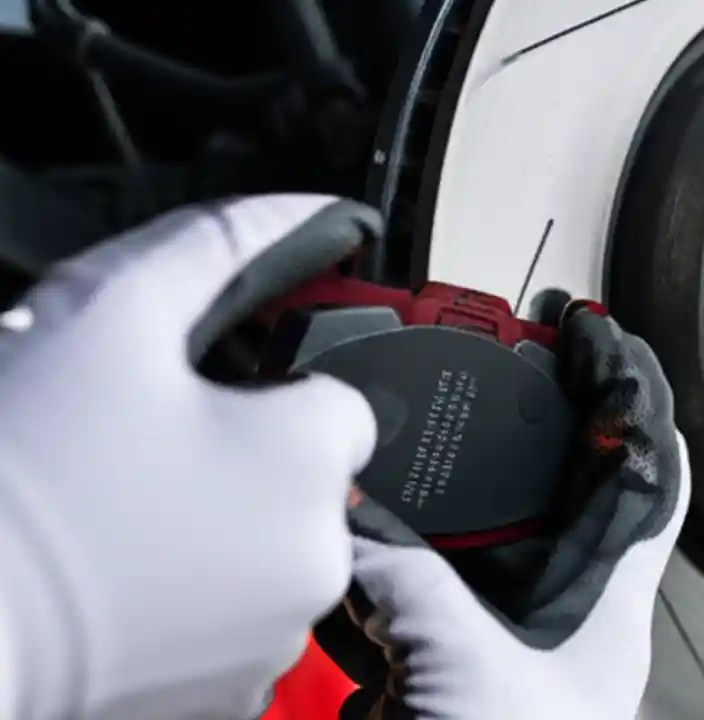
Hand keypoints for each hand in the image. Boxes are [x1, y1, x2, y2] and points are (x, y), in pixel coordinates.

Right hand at [0, 196, 380, 718]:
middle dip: (242, 461)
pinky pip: (236, 623)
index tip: (201, 401)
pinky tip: (123, 584)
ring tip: (121, 522)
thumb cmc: (18, 471)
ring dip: (217, 531)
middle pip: (305, 481)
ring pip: (269, 552)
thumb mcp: (112, 309)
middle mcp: (317, 553)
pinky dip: (194, 604)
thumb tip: (310, 212)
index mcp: (310, 457)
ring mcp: (275, 635)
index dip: (265, 391)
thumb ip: (225, 245)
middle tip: (139, 460)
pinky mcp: (231, 695)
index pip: (336, 399)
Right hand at [335, 306, 689, 719]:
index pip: (654, 474)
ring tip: (476, 398)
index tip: (607, 332)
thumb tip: (350, 523)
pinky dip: (433, 532)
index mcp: (614, 606)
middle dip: (571, 409)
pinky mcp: (471, 661)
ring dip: (505, 464)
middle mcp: (577, 613)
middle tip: (538, 342)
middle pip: (593, 483)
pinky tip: (399, 506)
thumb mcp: (469, 673)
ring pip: (526, 525)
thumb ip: (411, 586)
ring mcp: (525, 636)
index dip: (639, 395)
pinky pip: (455, 575)